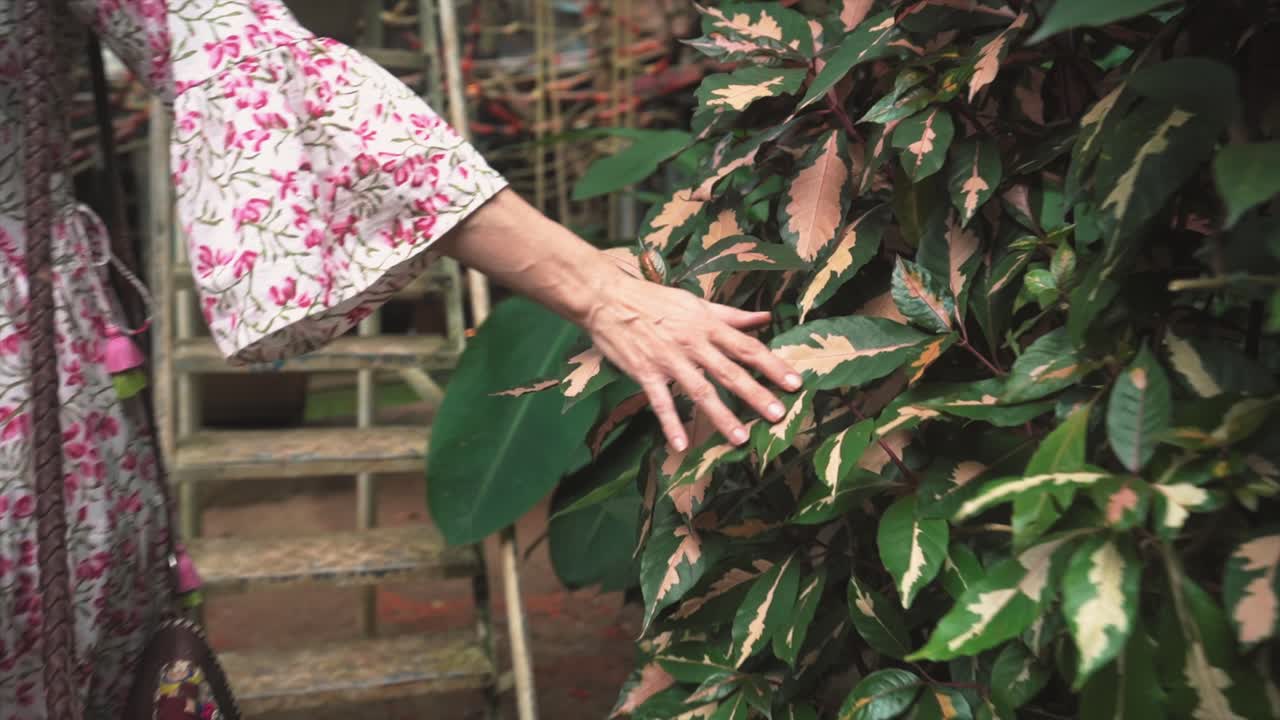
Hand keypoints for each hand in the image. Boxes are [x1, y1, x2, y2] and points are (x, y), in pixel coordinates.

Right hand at [583, 274, 802, 451]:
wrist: (608, 299)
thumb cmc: (654, 300)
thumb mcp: (696, 303)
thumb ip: (731, 316)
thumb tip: (764, 317)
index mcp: (707, 326)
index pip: (747, 347)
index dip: (772, 365)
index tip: (794, 383)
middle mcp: (692, 344)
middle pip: (730, 372)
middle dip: (755, 394)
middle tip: (778, 415)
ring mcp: (668, 360)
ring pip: (700, 390)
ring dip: (721, 415)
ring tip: (740, 438)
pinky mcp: (645, 372)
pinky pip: (661, 402)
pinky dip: (670, 423)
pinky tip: (681, 445)